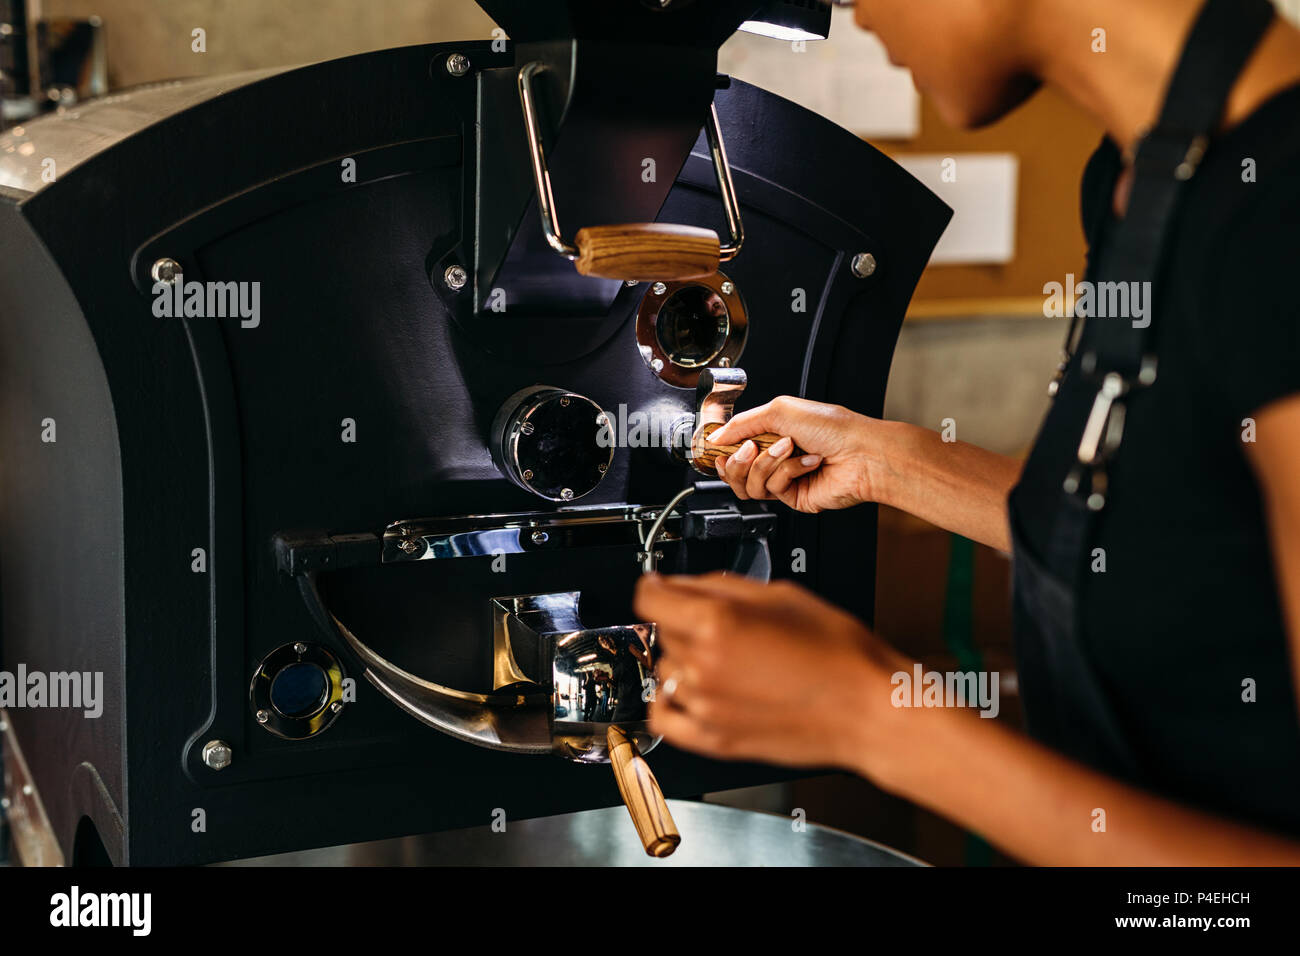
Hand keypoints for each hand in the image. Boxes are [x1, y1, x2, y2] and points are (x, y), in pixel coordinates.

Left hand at [634, 572, 909, 772]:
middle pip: (662, 631)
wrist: (866, 708)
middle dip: (682, 620)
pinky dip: (666, 700)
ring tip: (724, 658)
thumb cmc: (837, 652)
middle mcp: (703, 665)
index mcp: (716, 623)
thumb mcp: (781, 595)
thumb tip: (685, 583)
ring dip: (684, 658)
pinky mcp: (714, 739)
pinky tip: (685, 690)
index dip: (655, 586)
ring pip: (665, 669)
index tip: (660, 586)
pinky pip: (663, 718)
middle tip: (719, 622)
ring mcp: (705, 706)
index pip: (649, 597)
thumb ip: (722, 585)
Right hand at [706, 396, 889, 512]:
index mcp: (772, 433)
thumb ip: (743, 423)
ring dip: (768, 463)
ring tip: (789, 449)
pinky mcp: (793, 497)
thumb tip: (717, 436)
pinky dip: (789, 471)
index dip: (722, 449)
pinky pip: (773, 489)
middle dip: (739, 460)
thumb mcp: (780, 410)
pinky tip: (808, 463)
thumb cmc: (833, 427)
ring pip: (750, 483)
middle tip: (751, 448)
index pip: (733, 446)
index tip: (717, 446)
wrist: (862, 453)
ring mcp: (784, 479)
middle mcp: (776, 457)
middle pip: (735, 471)